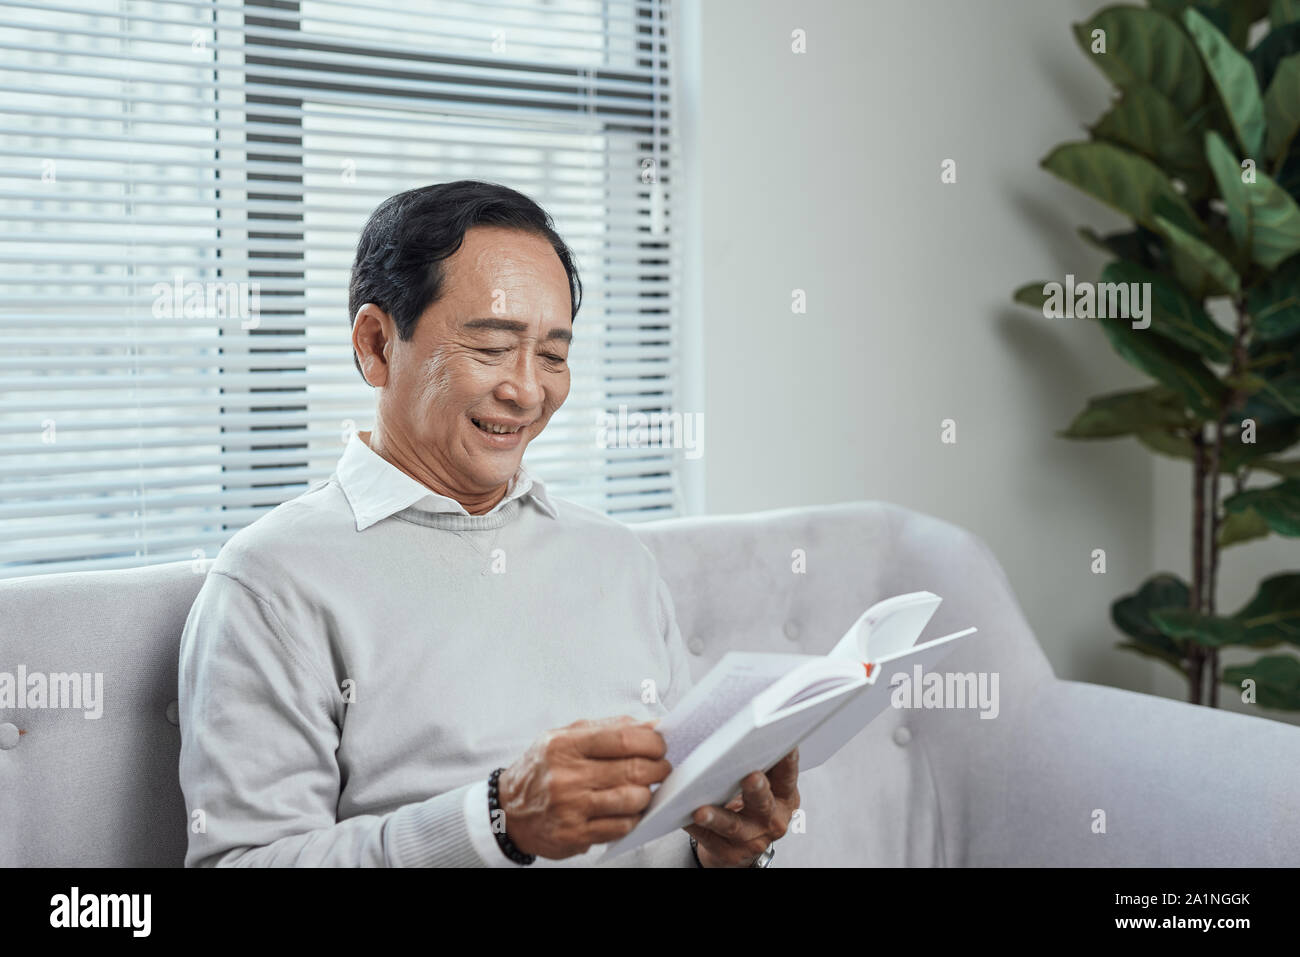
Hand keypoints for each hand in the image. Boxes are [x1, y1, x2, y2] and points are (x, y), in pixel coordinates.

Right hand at [496, 715, 669, 859]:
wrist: (508, 810)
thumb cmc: (544, 768)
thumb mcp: (566, 736)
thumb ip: (609, 728)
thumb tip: (652, 725)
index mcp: (565, 745)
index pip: (623, 738)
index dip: (652, 742)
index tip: (660, 746)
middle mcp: (566, 776)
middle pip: (633, 770)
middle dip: (658, 768)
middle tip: (662, 768)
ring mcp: (570, 808)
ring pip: (631, 800)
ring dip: (647, 794)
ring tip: (645, 789)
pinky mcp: (574, 835)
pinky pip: (620, 827)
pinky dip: (633, 817)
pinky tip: (629, 810)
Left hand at [683, 748, 799, 867]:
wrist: (739, 844)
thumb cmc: (749, 803)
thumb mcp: (765, 785)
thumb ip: (760, 764)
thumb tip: (740, 729)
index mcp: (784, 796)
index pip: (787, 775)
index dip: (787, 760)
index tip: (783, 743)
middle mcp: (772, 819)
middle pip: (763, 802)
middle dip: (757, 789)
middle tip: (750, 777)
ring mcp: (752, 839)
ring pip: (733, 825)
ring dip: (717, 817)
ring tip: (701, 810)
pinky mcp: (729, 852)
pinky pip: (708, 838)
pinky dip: (694, 827)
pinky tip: (681, 817)